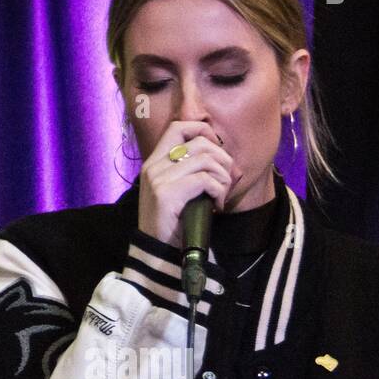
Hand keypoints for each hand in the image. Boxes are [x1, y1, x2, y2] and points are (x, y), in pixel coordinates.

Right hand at [136, 121, 237, 247]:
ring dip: (223, 178)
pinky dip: (219, 191)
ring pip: (205, 160)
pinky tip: (216, 205)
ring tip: (221, 195)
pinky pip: (205, 180)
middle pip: (199, 142)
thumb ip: (190, 170)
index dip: (202, 130)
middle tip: (225, 181)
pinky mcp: (167, 193)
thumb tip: (221, 156)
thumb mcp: (178, 190)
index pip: (178, 127)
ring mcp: (158, 179)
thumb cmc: (173, 222)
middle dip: (222, 159)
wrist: (157, 251)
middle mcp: (153, 166)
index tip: (216, 152)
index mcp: (154, 162)